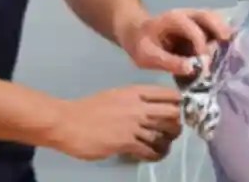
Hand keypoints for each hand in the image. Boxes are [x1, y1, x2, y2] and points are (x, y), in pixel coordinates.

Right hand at [47, 85, 183, 161]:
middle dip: (177, 123)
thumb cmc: (89, 108)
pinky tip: (155, 155)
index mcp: (136, 92)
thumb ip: (135, 100)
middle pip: (172, 114)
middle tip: (173, 130)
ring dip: (168, 141)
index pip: (169, 95)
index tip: (179, 111)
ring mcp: (133, 125)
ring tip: (165, 144)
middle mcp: (139, 107)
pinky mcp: (126, 143)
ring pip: (164, 134)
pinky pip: (150, 150)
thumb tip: (149, 108)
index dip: (179, 104)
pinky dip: (156, 154)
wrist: (68, 122)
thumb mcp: (117, 95)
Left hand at [122, 8, 233, 76]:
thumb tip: (192, 69)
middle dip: (220, 31)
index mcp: (173, 19)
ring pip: (215, 20)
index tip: (205, 65)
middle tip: (228, 48)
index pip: (192, 29)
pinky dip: (223, 36)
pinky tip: (229, 50)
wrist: (136, 33)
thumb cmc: (140, 44)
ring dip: (224, 33)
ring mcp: (195, 19)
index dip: (201, 46)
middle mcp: (187, 15)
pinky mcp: (200, 26)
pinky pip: (214, 27)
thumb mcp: (147, 56)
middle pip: (208, 16)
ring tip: (233, 50)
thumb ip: (168, 62)